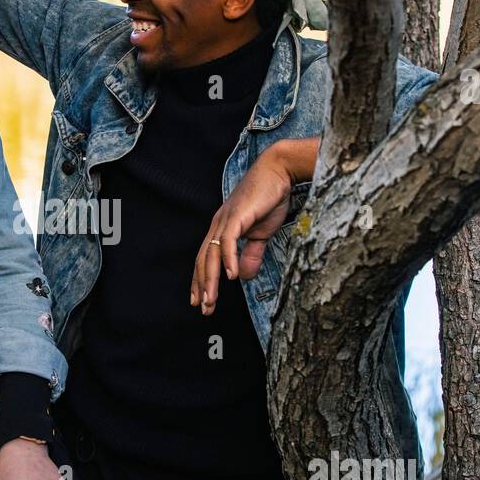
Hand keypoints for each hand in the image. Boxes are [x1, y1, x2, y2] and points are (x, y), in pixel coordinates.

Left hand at [190, 138, 316, 316]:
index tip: (201, 301)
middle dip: (203, 286)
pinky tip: (231, 276)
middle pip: (204, 260)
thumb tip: (242, 276)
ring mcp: (225, 220)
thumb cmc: (269, 199)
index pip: (206, 259)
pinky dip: (229, 259)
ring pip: (213, 254)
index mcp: (222, 229)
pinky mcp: (237, 215)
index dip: (202, 280)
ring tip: (211, 300)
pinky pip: (229, 241)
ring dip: (211, 279)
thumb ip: (251, 254)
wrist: (278, 172)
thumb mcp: (261, 234)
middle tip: (204, 308)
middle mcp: (218, 225)